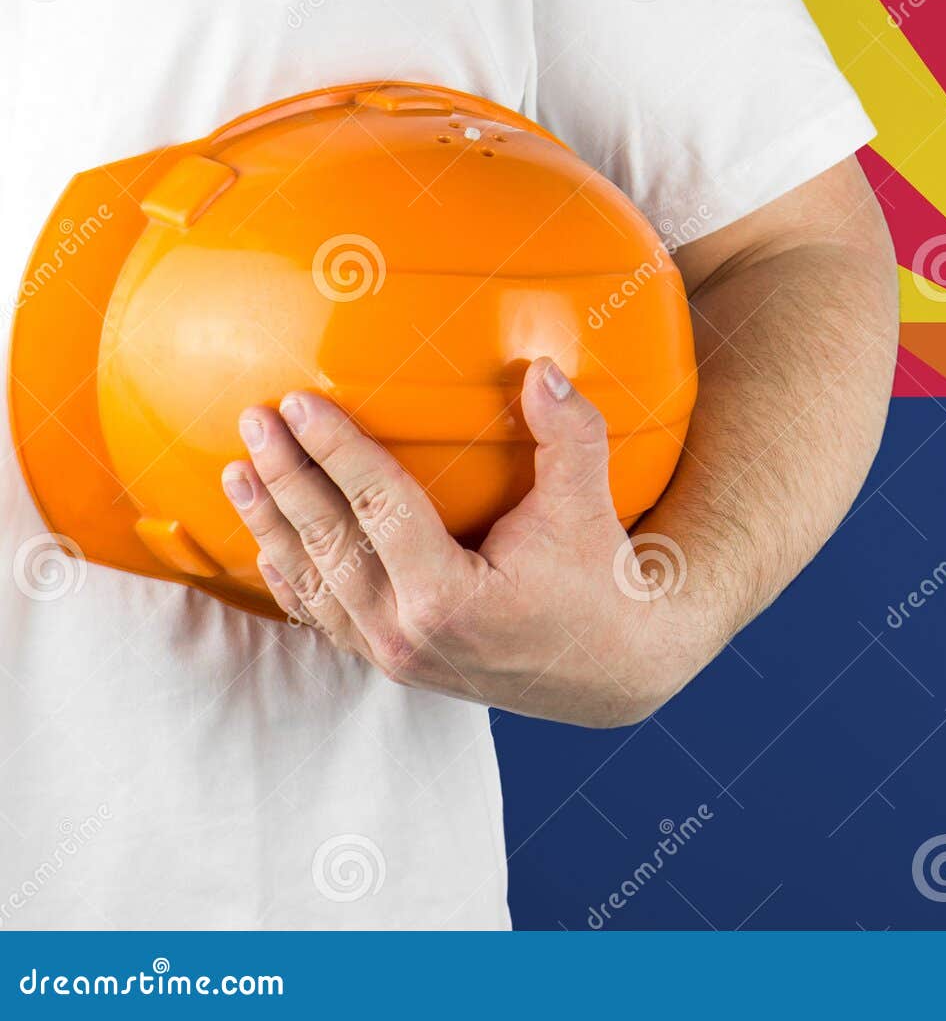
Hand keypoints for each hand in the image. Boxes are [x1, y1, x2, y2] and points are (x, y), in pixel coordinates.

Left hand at [221, 359, 684, 726]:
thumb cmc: (600, 584)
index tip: (299, 403)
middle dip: (285, 478)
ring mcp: (396, 655)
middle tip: (254, 421)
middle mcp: (408, 633)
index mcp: (449, 596)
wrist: (610, 671)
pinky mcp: (396, 663)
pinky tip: (269, 544)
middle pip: (328, 544)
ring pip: (315, 584)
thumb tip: (541, 369)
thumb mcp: (590, 506)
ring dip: (272, 526)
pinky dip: (291, 579)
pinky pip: (327, 618)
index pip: (376, 508)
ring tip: (238, 472)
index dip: (334, 451)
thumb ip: (569, 435)